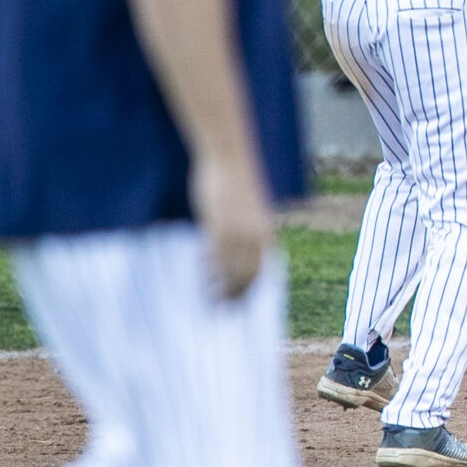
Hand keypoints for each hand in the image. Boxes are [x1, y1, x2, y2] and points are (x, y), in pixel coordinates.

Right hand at [190, 151, 272, 299]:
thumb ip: (246, 236)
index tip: (238, 304)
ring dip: (219, 286)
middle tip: (219, 308)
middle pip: (246, 277)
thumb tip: (233, 258)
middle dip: (233, 295)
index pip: (260, 273)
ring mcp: (238, 232)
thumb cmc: (236, 185)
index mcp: (266, 234)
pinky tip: (199, 267)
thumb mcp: (249, 215)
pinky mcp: (220, 225)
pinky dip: (208, 265)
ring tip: (208, 295)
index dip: (249, 291)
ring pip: (229, 270)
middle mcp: (256, 236)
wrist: (229, 158)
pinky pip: (214, 253)